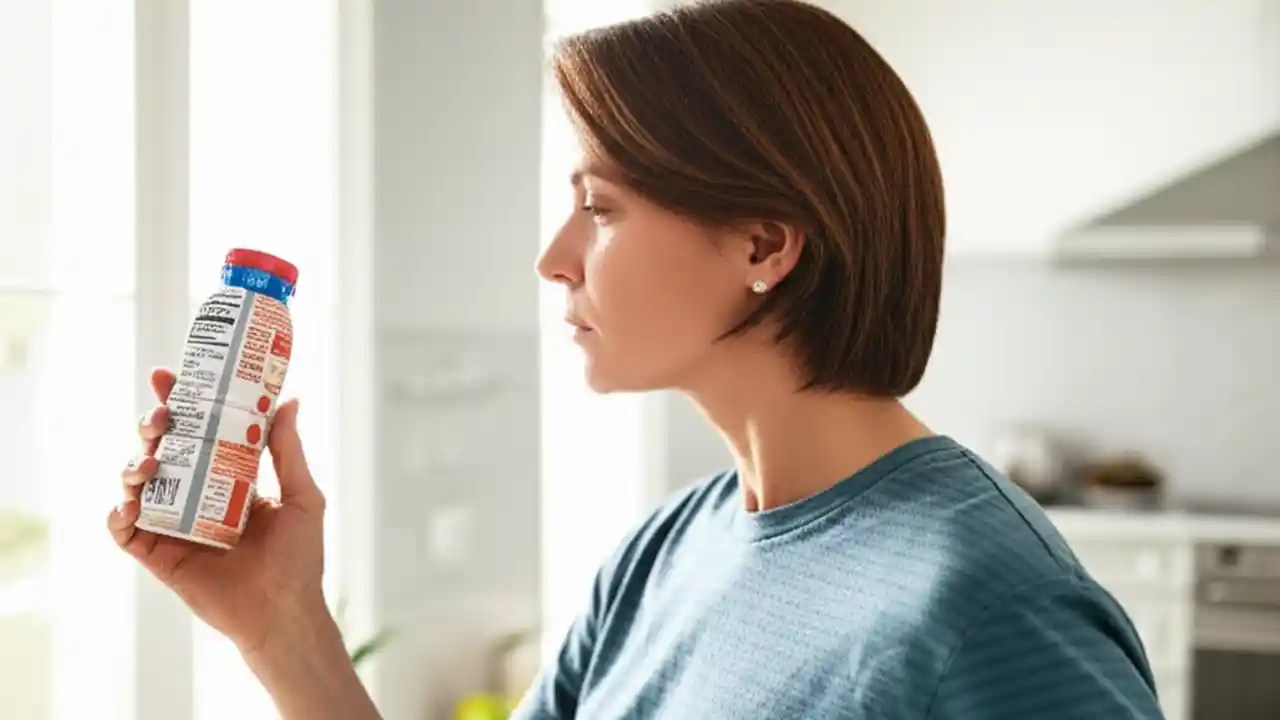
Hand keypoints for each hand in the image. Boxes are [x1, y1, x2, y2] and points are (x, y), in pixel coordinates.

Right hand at [108, 368, 329, 655]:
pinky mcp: (158, 555)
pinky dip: (119, 514)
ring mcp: (174, 522)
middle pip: (162, 448)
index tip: (166, 376)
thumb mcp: (302, 495)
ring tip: (149, 462)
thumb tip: (287, 399)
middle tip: (158, 417)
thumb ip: (288, 450)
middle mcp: (196, 494)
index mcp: (228, 475)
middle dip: (151, 424)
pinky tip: (130, 505)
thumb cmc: (299, 557)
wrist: (283, 612)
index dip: (178, 401)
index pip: (197, 429)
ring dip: (132, 463)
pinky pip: (125, 530)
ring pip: (137, 482)